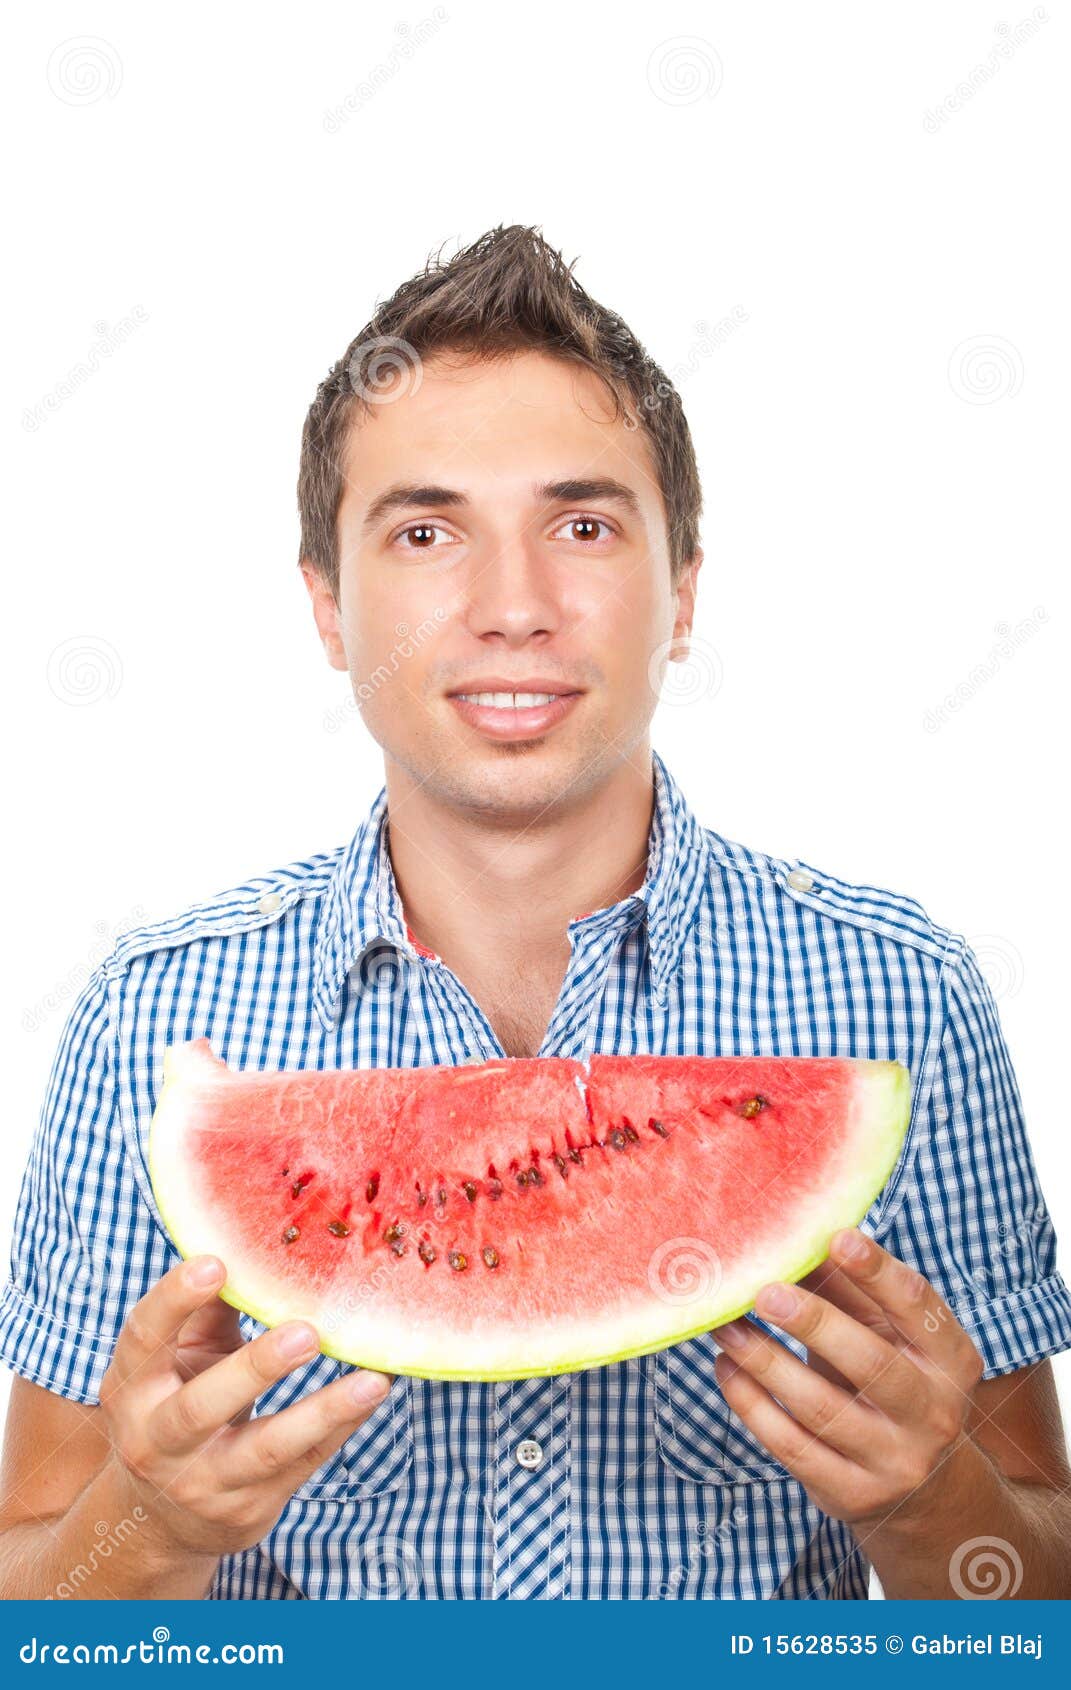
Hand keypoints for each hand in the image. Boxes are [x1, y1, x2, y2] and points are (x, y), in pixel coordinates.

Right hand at [98, 1256, 391, 1558]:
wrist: (159, 1521)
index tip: (214, 1263)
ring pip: (265, 1447)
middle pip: (201, 1407)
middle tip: (306, 1332)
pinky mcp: (249, 1507)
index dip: (173, 1300)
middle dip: (255, 1369)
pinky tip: (373, 1392)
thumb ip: (208, 1309)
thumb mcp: (177, 1361)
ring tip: (369, 1380)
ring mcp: (204, 1482)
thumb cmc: (175, 1406)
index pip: (142, 1340)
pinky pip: (303, 1464)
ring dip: (322, 1411)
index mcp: (131, 1390)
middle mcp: (157, 1442)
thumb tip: (249, 1245)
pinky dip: (342, 1427)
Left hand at [709, 1229, 984, 1531]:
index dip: (879, 1272)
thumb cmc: (890, 1382)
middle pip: (870, 1363)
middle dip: (815, 1323)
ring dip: (765, 1361)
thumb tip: (793, 1237)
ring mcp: (893, 1462)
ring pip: (821, 1408)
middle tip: (764, 1291)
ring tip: (725, 1326)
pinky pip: (791, 1446)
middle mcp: (932, 1414)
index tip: (837, 1238)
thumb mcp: (886, 1335)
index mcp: (950, 1361)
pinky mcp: (850, 1494)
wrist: (922, 1489)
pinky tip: (727, 1368)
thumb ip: (847, 1290)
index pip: (918, 1308)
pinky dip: (751, 1404)